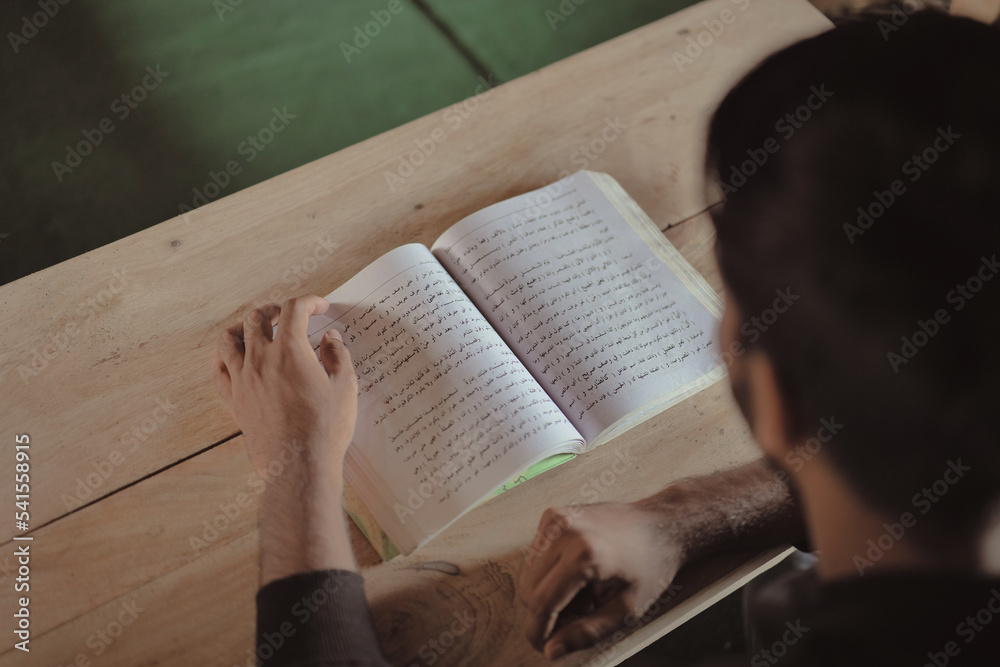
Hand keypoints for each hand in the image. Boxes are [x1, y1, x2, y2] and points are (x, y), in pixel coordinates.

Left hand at [213, 295, 357, 479]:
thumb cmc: (325, 429)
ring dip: (245, 327)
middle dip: (275, 309)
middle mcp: (261, 359)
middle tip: (290, 316)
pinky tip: (235, 356)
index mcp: (290, 351)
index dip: (309, 302)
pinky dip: (224, 356)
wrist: (299, 466)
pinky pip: (218, 369)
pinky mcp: (234, 400)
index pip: (294, 310)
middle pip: (257, 317)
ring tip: (259, 331)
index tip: (320, 307)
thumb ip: (338, 355)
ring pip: (230, 338)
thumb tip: (331, 338)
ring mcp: (242, 379)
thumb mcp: (345, 387)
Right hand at [518, 502, 686, 659]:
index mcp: (584, 554)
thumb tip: (551, 650)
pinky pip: (536, 555)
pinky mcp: (554, 515)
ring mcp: (556, 519)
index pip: (541, 603)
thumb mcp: (628, 608)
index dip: (537, 631)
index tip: (543, 646)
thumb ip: (587, 632)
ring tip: (586, 592)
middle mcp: (564, 532)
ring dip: (548, 591)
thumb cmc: (652, 564)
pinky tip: (580, 573)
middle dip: (547, 611)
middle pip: (529, 588)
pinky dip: (551, 571)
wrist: (661, 523)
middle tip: (582, 614)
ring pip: (529, 573)